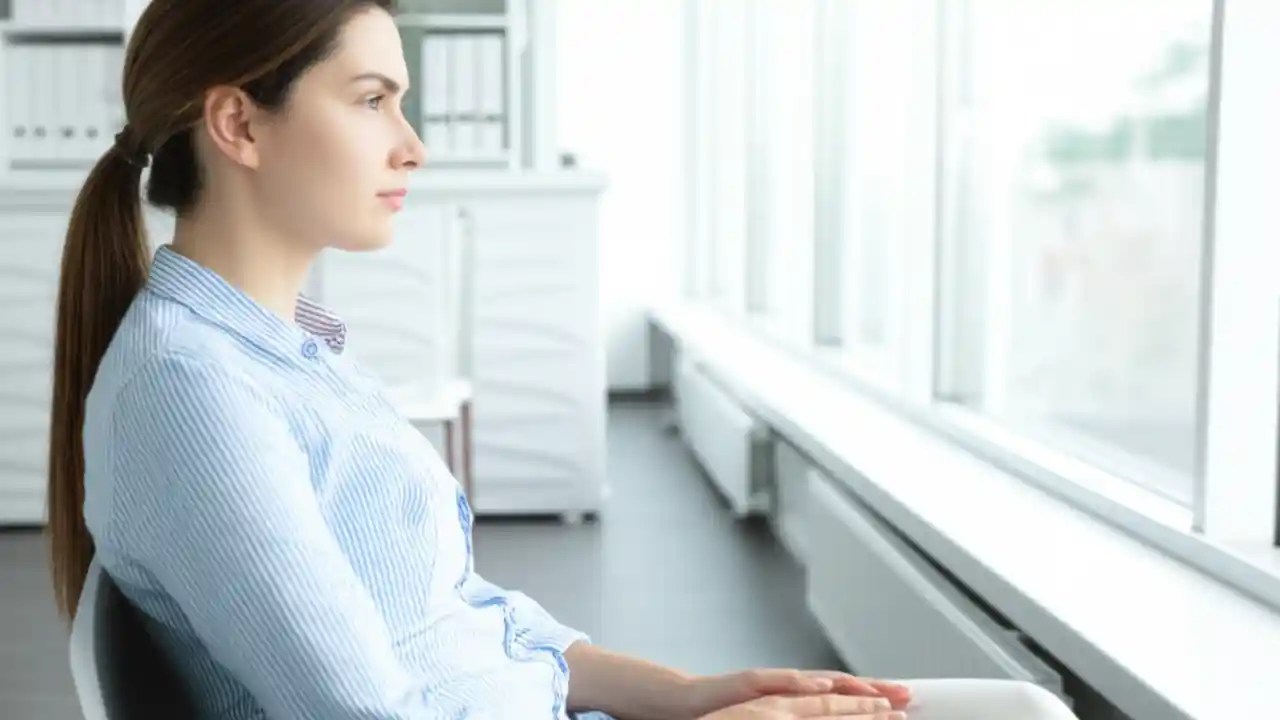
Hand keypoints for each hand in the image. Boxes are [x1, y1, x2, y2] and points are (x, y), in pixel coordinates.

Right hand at [697, 694, 904, 718]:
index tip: (904, 706)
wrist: (691, 704)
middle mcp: (791, 687)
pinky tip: (822, 685)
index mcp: (799, 699)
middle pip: (840, 687)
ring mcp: (773, 682)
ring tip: (875, 692)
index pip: (844, 699)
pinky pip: (780, 681)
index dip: (874, 702)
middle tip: (906, 695)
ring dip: (847, 686)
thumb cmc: (731, 717)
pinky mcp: (751, 681)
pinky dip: (803, 682)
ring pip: (816, 681)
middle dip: (875, 692)